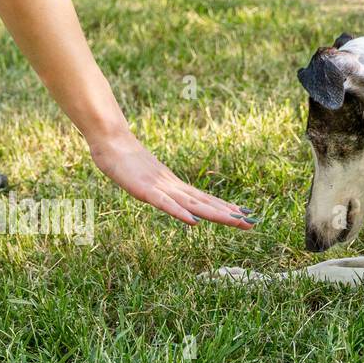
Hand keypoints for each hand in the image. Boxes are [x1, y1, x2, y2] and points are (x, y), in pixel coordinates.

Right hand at [89, 129, 255, 228]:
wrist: (111, 140)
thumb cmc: (125, 160)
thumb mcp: (146, 178)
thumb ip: (158, 188)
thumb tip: (170, 195)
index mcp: (173, 186)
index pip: (204, 199)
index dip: (224, 208)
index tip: (244, 215)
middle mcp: (173, 186)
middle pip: (205, 203)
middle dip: (228, 213)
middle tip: (252, 222)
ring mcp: (160, 188)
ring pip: (192, 204)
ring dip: (214, 213)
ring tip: (236, 220)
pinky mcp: (144, 190)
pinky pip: (165, 204)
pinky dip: (180, 212)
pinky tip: (194, 221)